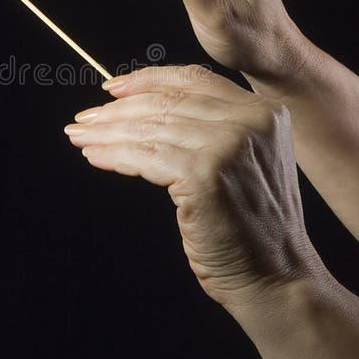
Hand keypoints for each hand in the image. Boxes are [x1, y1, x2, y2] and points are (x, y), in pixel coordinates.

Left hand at [64, 65, 321, 311]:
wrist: (278, 279)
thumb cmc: (252, 230)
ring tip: (80, 137)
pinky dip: (115, 154)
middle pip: (167, 102)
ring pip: (152, 128)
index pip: (194, 79)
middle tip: (84, 119)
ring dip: (108, 132)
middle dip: (117, 110)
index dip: (147, 80)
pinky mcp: (206, 173)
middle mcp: (251, 120)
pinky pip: (146, 156)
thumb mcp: (245, 163)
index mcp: (263, 111)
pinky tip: (96, 156)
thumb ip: (212, 130)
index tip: (112, 89)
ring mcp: (230, 145)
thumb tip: (143, 110)